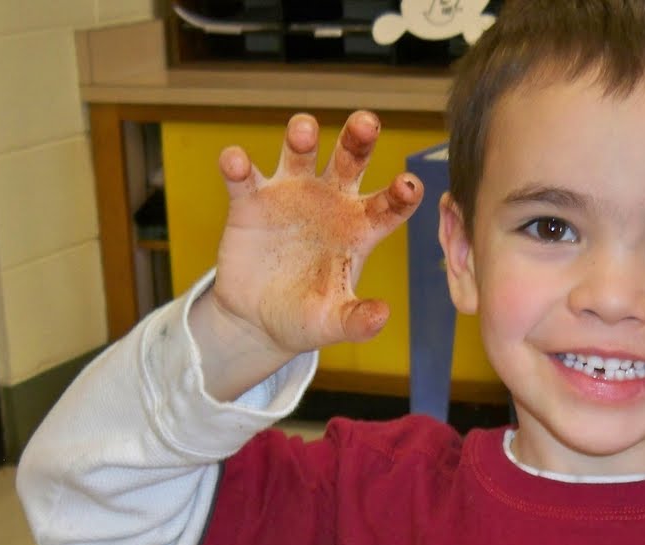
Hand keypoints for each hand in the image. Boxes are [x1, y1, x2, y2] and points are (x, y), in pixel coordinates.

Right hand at [191, 111, 422, 395]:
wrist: (257, 321)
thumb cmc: (305, 318)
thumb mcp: (332, 323)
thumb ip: (356, 320)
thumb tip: (381, 315)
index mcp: (360, 228)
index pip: (390, 204)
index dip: (402, 192)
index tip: (409, 185)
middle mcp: (330, 202)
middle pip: (350, 159)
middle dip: (359, 138)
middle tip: (367, 121)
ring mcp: (291, 196)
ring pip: (300, 153)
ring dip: (301, 136)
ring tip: (303, 130)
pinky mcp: (250, 202)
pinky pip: (244, 176)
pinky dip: (237, 165)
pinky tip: (235, 161)